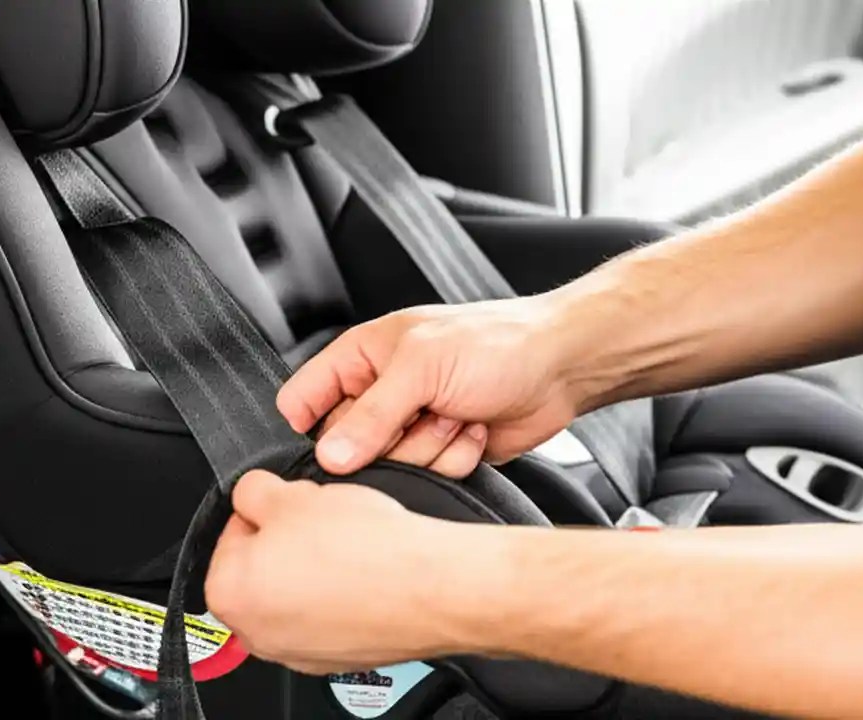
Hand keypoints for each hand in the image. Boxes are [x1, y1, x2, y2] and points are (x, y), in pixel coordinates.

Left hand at [205, 471, 464, 673]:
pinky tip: (365, 570)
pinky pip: (328, 614)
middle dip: (289, 539)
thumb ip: (252, 491)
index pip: (233, 530)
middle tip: (324, 520)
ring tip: (350, 544)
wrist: (430, 588)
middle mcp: (256, 634)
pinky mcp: (338, 658)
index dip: (269, 507)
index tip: (293, 501)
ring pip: (296, 591)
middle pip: (262, 566)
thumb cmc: (361, 548)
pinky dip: (341, 592)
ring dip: (316, 564)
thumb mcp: (290, 494)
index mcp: (228, 593)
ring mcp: (298, 652)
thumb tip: (251, 495)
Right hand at [278, 298, 581, 474]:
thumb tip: (330, 456)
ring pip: (391, 468)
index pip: (303, 399)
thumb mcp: (421, 369)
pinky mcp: (439, 454)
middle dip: (391, 438)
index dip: (308, 426)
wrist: (559, 367)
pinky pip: (429, 478)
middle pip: (348, 446)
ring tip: (456, 412)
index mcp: (361, 358)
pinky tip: (474, 428)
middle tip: (423, 410)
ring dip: (430, 446)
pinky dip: (456, 457)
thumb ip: (371, 416)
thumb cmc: (496, 343)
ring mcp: (410, 427)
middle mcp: (380, 394)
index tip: (335, 441)